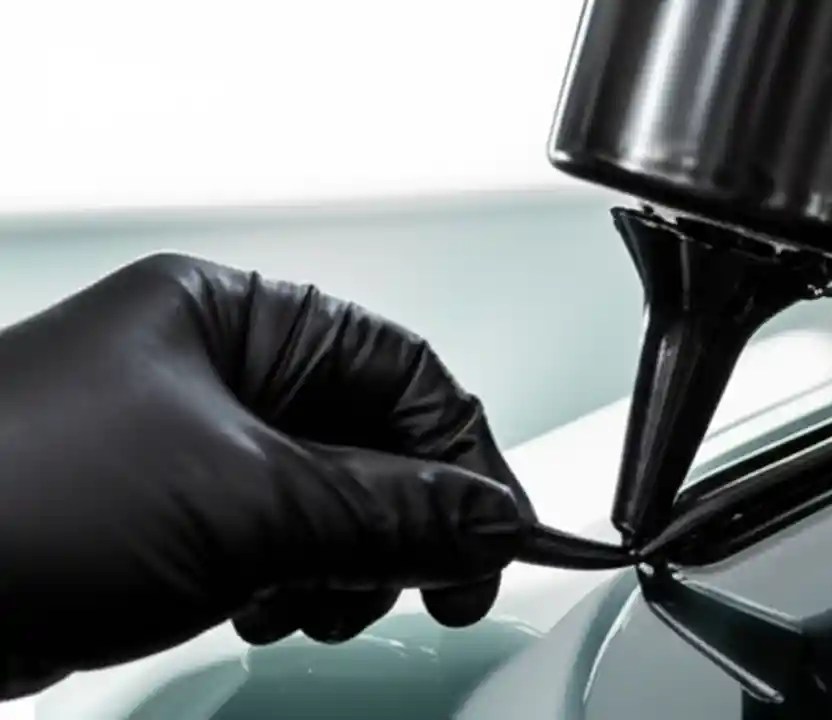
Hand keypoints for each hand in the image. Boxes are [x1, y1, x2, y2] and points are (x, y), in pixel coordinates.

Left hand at [0, 254, 532, 697]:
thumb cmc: (26, 503)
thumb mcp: (247, 501)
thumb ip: (389, 509)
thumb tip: (488, 519)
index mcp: (237, 318)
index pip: (400, 370)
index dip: (462, 453)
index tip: (498, 534)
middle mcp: (216, 369)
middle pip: (370, 437)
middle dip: (404, 519)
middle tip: (437, 586)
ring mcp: (189, 443)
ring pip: (328, 495)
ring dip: (349, 560)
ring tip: (325, 603)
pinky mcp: (164, 512)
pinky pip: (275, 537)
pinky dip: (294, 579)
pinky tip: (266, 609)